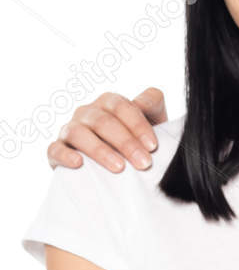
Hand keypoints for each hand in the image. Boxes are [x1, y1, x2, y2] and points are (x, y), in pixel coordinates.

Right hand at [47, 88, 167, 170]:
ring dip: (100, 151)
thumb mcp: (152, 118)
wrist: (124, 161)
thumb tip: (142, 103)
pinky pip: (55, 149)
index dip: (138, 125)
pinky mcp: (57, 149)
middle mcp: (87, 112)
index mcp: (108, 102)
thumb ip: (151, 103)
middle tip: (143, 163)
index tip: (153, 146)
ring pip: (78, 133)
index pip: (120, 107)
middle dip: (125, 143)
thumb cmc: (139, 137)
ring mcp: (70, 129)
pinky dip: (65, 155)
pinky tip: (79, 163)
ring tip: (119, 168)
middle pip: (102, 122)